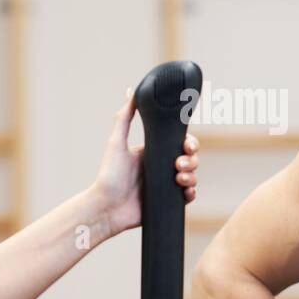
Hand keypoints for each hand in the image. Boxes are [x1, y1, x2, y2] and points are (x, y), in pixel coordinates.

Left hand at [91, 88, 199, 236]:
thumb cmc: (108, 175)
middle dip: (191, 160)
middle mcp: (161, 167)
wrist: (107, 207)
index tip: (188, 145)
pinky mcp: (167, 202)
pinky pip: (188, 195)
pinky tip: (185, 190)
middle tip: (179, 164)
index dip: (188, 143)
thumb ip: (124, 117)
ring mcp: (166, 185)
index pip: (179, 143)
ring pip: (191, 176)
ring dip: (192, 175)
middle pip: (189, 159)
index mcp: (153, 152)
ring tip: (179, 178)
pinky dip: (191, 192)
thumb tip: (130, 91)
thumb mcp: (116, 142)